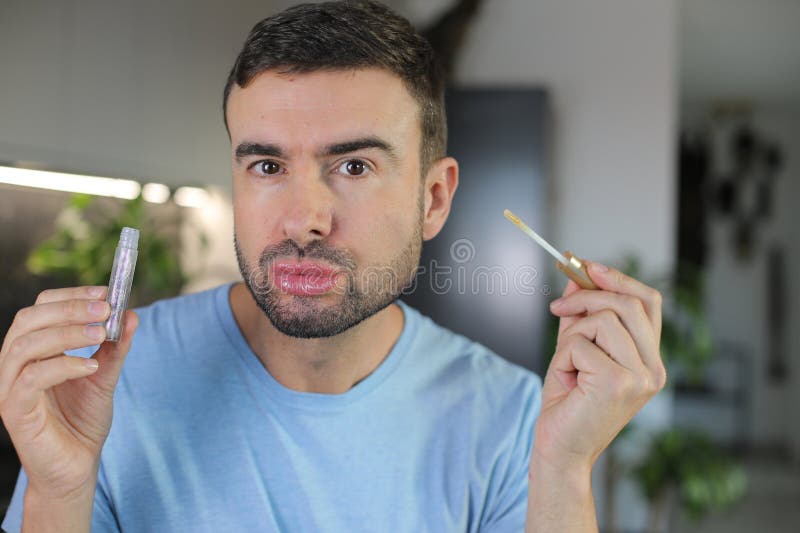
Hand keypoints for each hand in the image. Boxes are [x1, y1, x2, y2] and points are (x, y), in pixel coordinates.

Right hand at [0, 286, 137, 500]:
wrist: (77, 468)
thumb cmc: (83, 421)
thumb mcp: (105, 376)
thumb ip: (115, 346)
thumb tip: (131, 314)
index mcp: (32, 351)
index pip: (40, 308)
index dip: (70, 295)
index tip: (105, 292)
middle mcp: (14, 365)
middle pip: (29, 319)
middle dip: (69, 308)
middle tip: (106, 309)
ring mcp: (10, 387)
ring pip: (25, 344)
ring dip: (67, 332)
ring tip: (101, 333)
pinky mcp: (14, 411)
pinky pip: (31, 378)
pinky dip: (63, 365)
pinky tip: (91, 366)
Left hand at [532, 262, 665, 472]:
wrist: (558, 451)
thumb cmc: (567, 405)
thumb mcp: (573, 351)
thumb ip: (580, 317)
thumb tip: (576, 279)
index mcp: (651, 361)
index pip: (649, 303)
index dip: (620, 279)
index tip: (588, 268)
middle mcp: (654, 369)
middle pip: (629, 303)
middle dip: (588, 296)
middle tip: (558, 307)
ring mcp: (641, 377)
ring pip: (603, 320)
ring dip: (571, 334)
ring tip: (565, 362)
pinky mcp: (618, 383)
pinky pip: (581, 343)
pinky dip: (562, 355)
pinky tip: (565, 379)